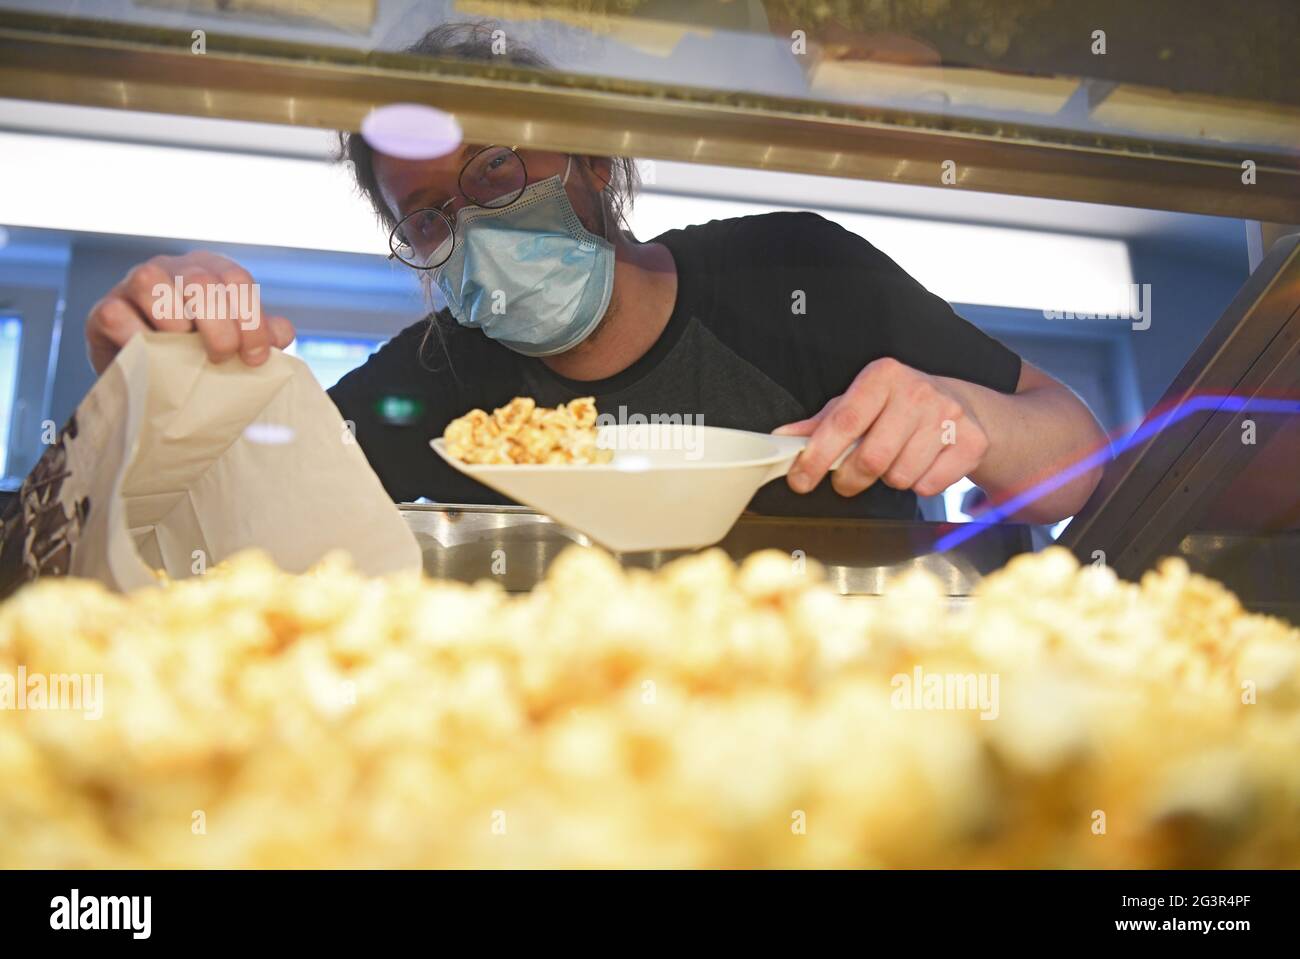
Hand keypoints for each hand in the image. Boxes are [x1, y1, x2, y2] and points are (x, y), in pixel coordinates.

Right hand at [86, 251, 294, 373]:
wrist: (148, 375)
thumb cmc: (199, 353)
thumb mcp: (234, 342)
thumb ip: (261, 335)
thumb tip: (283, 332)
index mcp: (210, 270)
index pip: (237, 280)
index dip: (251, 320)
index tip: (255, 358)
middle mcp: (172, 268)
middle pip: (200, 282)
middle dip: (219, 327)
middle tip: (222, 358)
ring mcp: (133, 284)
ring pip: (151, 282)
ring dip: (175, 325)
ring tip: (184, 354)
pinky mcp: (104, 309)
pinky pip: (116, 314)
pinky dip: (136, 338)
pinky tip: (152, 359)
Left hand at [774, 357, 988, 497]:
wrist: (964, 406)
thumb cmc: (899, 405)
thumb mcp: (860, 403)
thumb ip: (822, 423)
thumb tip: (782, 437)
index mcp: (883, 375)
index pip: (842, 423)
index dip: (816, 457)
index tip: (800, 480)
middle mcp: (917, 391)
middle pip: (871, 459)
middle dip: (850, 480)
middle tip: (847, 480)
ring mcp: (948, 416)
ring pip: (900, 477)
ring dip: (889, 479)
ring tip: (896, 459)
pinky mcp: (972, 442)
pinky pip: (929, 486)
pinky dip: (920, 484)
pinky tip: (923, 463)